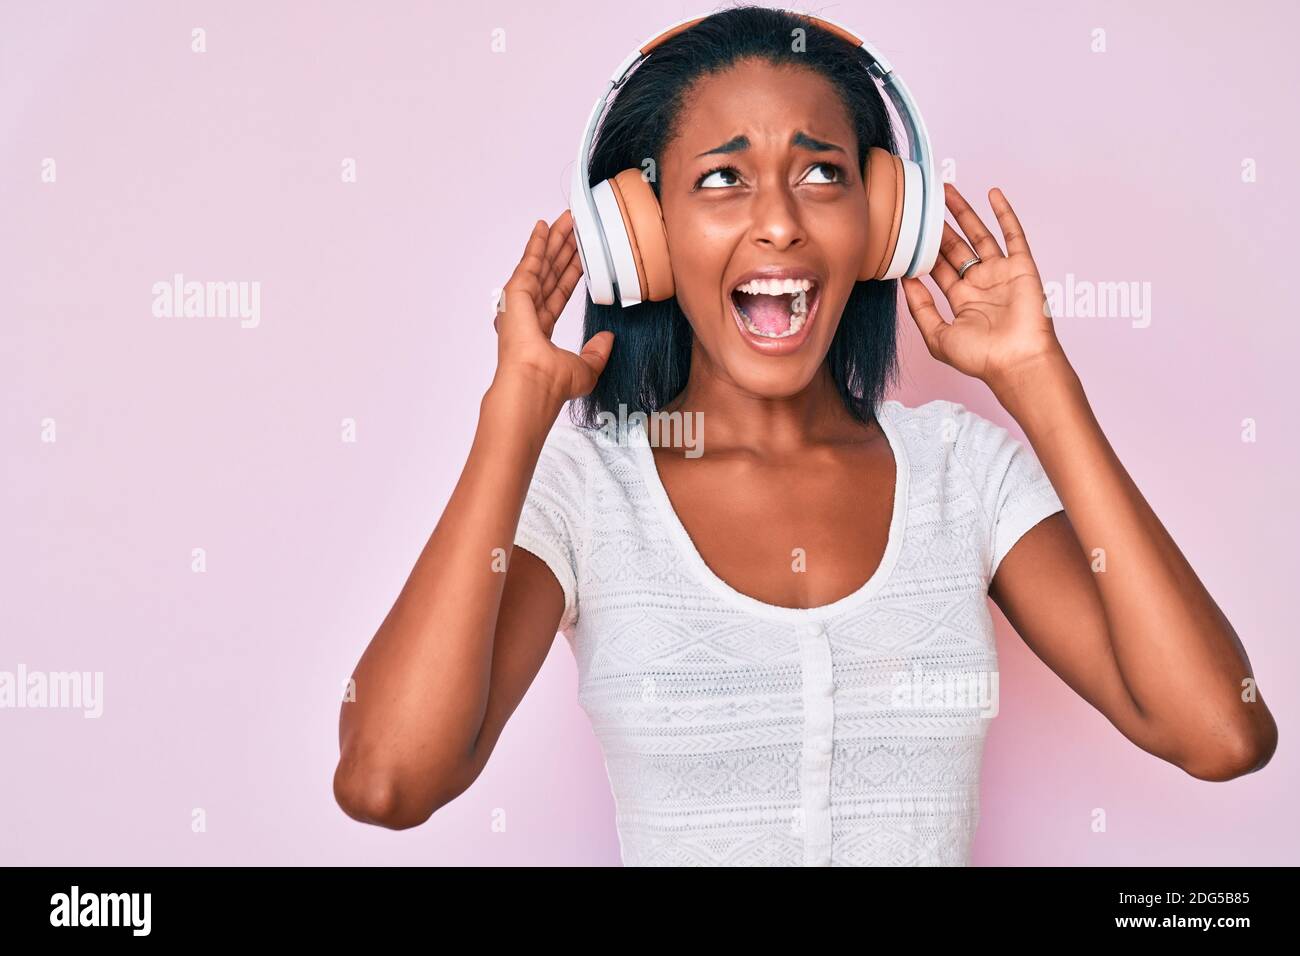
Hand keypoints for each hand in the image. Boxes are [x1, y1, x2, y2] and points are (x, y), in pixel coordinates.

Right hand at [493, 210, 613, 403]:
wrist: (534, 384)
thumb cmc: (552, 383)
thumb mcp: (586, 368)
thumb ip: (597, 353)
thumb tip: (608, 338)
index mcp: (540, 330)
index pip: (560, 293)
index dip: (571, 273)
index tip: (580, 257)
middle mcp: (528, 314)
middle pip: (550, 273)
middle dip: (563, 250)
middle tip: (575, 228)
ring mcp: (520, 303)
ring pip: (542, 264)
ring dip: (553, 241)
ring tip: (565, 220)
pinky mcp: (516, 294)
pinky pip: (530, 262)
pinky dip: (536, 244)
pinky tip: (543, 227)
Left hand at [901, 183, 1066, 395]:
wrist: (1017, 361)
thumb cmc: (980, 357)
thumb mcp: (938, 335)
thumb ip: (920, 308)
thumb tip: (904, 281)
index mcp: (962, 300)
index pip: (938, 269)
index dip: (922, 252)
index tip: (906, 234)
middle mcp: (980, 284)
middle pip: (955, 248)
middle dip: (938, 227)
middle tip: (921, 204)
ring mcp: (1001, 273)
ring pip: (979, 235)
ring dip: (963, 212)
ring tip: (945, 191)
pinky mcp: (1022, 266)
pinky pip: (1013, 234)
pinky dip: (1004, 213)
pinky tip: (992, 193)